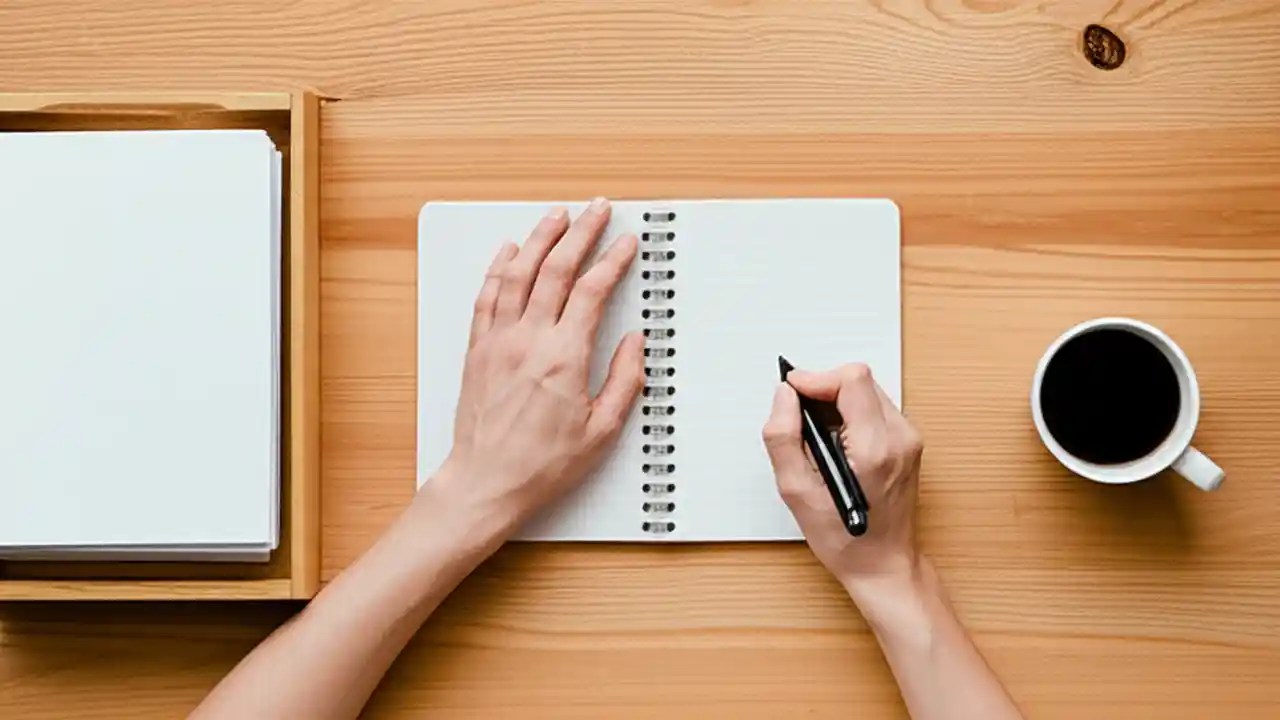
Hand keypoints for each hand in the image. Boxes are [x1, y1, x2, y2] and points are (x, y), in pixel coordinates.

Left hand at [431, 198, 644, 537]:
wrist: (485, 483)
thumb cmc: (539, 465)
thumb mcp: (600, 431)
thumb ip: (624, 381)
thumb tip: (634, 344)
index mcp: (564, 358)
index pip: (593, 291)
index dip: (612, 260)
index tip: (625, 243)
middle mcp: (528, 341)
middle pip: (556, 269)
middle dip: (580, 233)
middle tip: (596, 211)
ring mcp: (498, 341)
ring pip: (518, 272)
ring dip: (539, 238)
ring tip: (556, 216)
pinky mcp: (477, 350)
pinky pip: (488, 295)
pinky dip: (500, 267)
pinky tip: (509, 251)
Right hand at [762, 363, 923, 593]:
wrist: (884, 565)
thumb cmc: (846, 540)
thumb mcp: (797, 492)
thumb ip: (784, 438)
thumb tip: (784, 397)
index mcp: (874, 449)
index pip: (851, 380)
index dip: (815, 379)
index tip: (792, 393)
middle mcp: (899, 438)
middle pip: (858, 380)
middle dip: (823, 390)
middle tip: (801, 420)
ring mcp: (909, 439)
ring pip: (866, 391)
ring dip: (836, 402)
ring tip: (818, 438)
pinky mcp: (908, 443)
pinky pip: (875, 408)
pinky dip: (850, 414)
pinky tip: (837, 444)